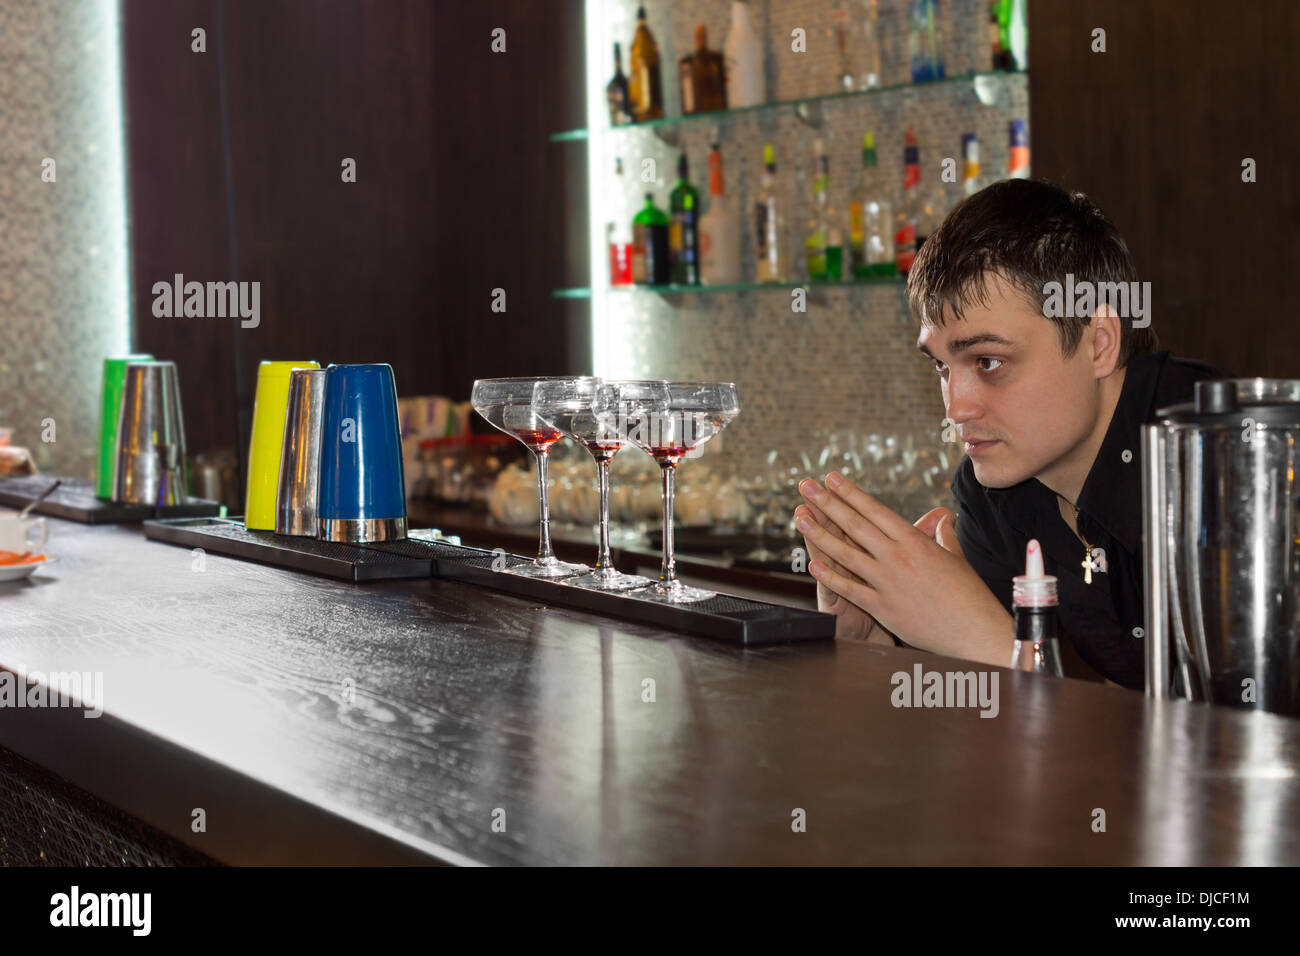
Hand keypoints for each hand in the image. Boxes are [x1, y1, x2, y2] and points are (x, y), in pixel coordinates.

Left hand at [796, 474, 1012, 665]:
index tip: (831, 478)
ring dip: (819, 534)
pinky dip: (830, 577)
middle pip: (855, 525)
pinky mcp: (883, 607)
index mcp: (916, 541)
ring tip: (799, 518)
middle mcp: (898, 557)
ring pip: (846, 554)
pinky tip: (812, 565)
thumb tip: (943, 519)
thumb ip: (944, 536)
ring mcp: (888, 582)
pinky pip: (851, 588)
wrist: (975, 631)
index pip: (875, 510)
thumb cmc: (969, 595)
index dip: (851, 492)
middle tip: (806, 486)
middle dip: (827, 503)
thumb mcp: (956, 557)